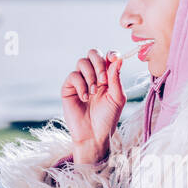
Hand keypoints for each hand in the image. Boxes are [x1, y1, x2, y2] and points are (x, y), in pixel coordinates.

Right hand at [61, 48, 125, 163]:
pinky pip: (73, 75)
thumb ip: (116, 78)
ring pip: (82, 62)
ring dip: (90, 76)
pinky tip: (85, 98)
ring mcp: (80, 80)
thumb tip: (118, 59)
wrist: (93, 134)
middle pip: (93, 54)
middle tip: (103, 80)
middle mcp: (93, 75)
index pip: (108, 57)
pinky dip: (81, 85)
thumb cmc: (108, 118)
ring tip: (94, 93)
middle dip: (99, 63)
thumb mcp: (117, 98)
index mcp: (107, 76)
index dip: (111, 54)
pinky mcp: (69, 88)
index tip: (114, 58)